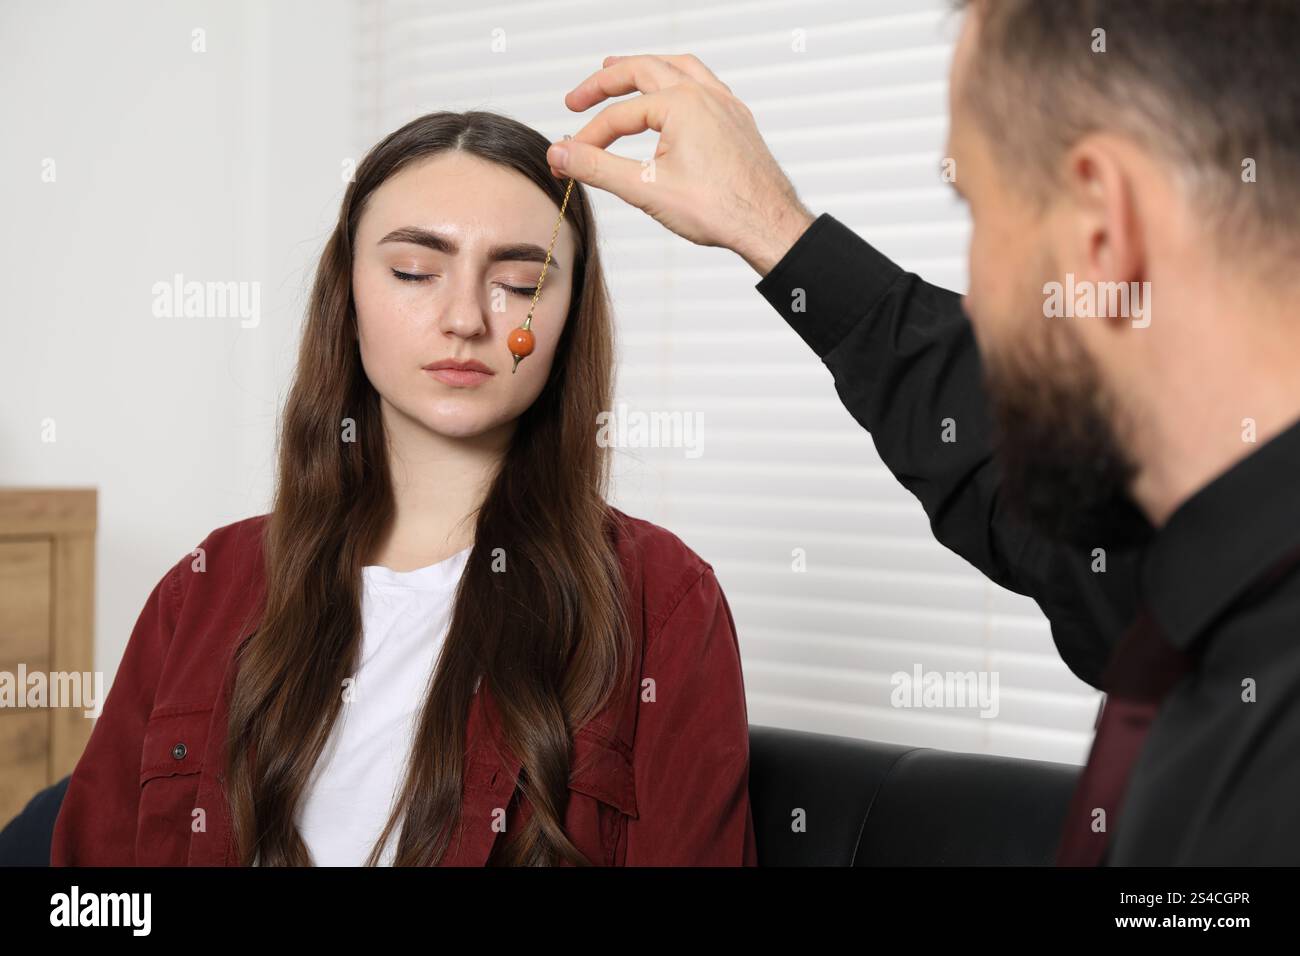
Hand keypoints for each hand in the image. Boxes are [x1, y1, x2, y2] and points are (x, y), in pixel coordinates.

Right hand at [550, 54, 815, 275]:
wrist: (769, 226)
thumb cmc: (720, 209)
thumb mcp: (645, 189)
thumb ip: (596, 167)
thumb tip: (559, 152)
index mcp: (680, 103)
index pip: (618, 116)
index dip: (587, 138)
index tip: (568, 159)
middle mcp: (704, 94)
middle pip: (642, 72)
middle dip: (605, 84)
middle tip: (576, 100)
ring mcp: (724, 104)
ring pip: (676, 68)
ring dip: (644, 70)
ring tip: (619, 71)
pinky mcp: (737, 120)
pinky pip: (703, 85)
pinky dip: (677, 82)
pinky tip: (672, 96)